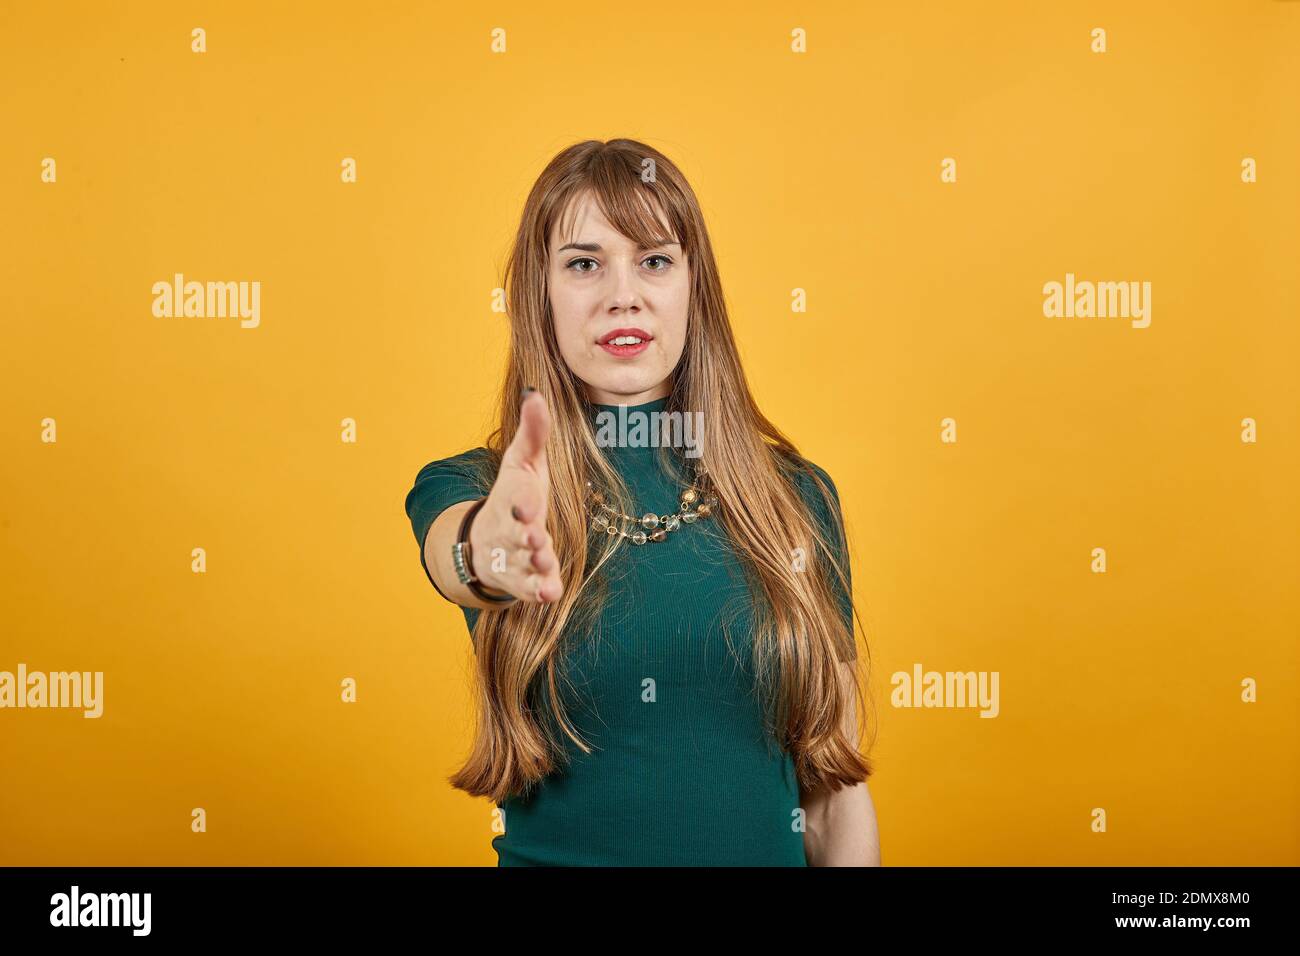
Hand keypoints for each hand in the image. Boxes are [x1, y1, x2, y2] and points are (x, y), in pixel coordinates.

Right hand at [467, 389, 563, 603]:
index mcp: (514, 498)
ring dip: (534, 563)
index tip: (527, 504)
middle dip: (525, 535)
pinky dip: (538, 590)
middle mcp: (513, 529)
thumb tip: (535, 393)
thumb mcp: (524, 461)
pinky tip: (550, 593)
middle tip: (533, 536)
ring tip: (543, 563)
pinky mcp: (524, 580)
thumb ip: (534, 431)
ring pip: (524, 563)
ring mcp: (517, 556)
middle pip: (518, 533)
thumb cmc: (516, 494)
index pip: (518, 498)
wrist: (485, 542)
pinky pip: (531, 588)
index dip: (523, 501)